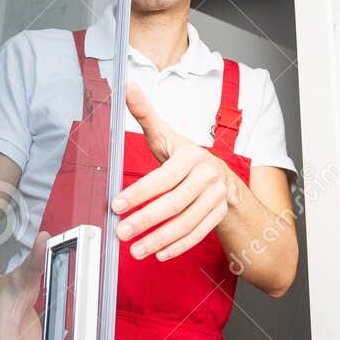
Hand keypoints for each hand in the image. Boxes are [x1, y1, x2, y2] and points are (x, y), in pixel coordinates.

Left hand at [112, 81, 232, 261]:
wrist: (223, 178)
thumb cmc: (186, 159)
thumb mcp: (167, 136)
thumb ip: (145, 114)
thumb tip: (127, 86)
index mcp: (191, 155)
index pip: (163, 177)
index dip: (139, 193)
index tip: (116, 206)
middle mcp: (208, 175)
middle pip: (174, 202)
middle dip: (145, 219)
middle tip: (121, 232)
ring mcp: (217, 197)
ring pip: (186, 222)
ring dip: (160, 239)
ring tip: (136, 250)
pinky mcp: (219, 215)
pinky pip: (198, 234)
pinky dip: (178, 246)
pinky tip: (159, 253)